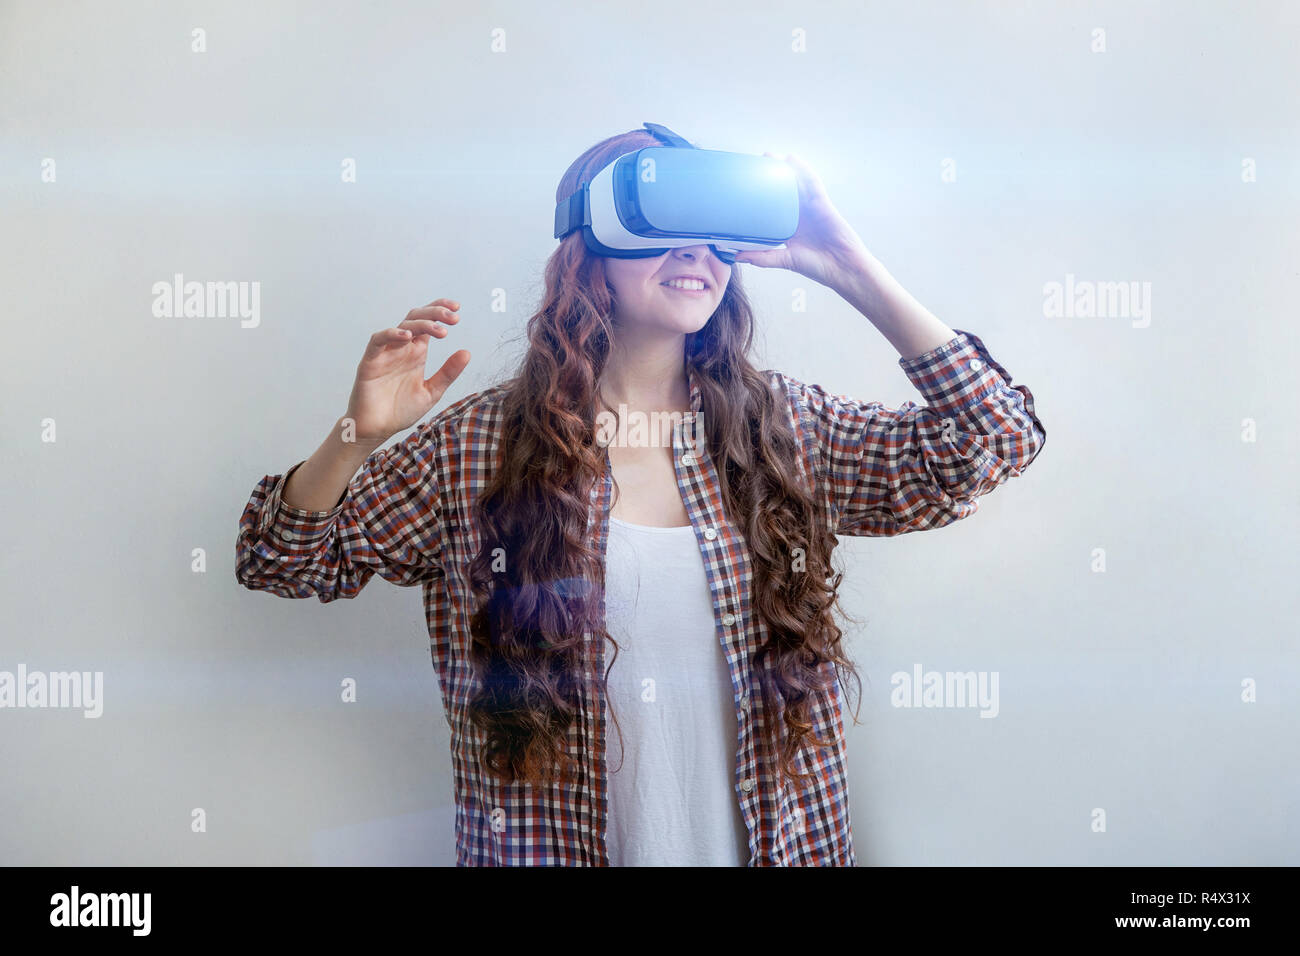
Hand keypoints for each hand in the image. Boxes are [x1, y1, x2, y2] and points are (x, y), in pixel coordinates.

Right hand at [345, 298, 470, 442]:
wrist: (377, 429)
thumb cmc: (401, 410)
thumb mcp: (431, 391)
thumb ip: (448, 373)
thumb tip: (467, 352)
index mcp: (416, 353)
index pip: (428, 324)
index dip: (440, 311)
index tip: (457, 309)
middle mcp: (401, 349)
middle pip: (416, 319)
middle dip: (435, 313)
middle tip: (454, 317)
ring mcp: (385, 353)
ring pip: (401, 327)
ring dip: (421, 324)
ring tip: (440, 331)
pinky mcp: (370, 362)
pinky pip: (378, 341)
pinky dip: (391, 334)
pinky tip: (408, 337)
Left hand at [732, 152, 871, 290]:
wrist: (842, 269)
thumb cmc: (818, 266)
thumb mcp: (785, 260)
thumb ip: (762, 257)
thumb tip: (737, 256)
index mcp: (790, 227)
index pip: (773, 207)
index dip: (761, 196)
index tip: (745, 186)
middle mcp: (800, 215)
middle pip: (783, 190)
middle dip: (770, 177)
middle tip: (754, 164)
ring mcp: (812, 208)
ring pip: (796, 183)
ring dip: (784, 168)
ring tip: (768, 156)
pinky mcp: (822, 204)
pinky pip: (812, 183)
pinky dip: (803, 170)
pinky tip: (792, 159)